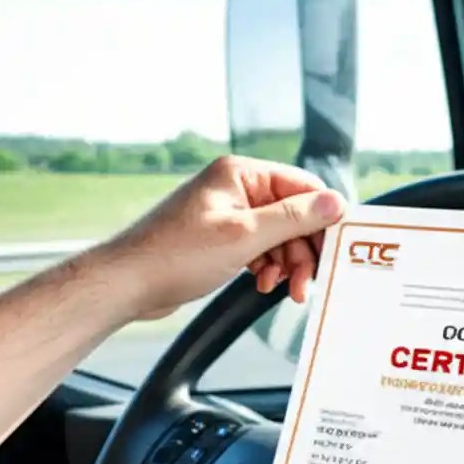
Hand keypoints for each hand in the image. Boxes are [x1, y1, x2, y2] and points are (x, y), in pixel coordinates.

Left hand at [93, 155, 345, 319]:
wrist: (127, 284)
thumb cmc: (175, 256)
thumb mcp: (244, 237)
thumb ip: (294, 218)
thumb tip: (336, 202)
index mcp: (241, 174)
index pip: (303, 187)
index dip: (323, 219)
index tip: (334, 249)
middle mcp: (236, 187)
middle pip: (294, 214)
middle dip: (303, 250)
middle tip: (306, 281)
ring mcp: (228, 213)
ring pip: (279, 235)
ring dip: (286, 263)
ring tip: (283, 289)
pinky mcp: (221, 237)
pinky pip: (260, 247)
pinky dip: (267, 267)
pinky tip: (262, 283)